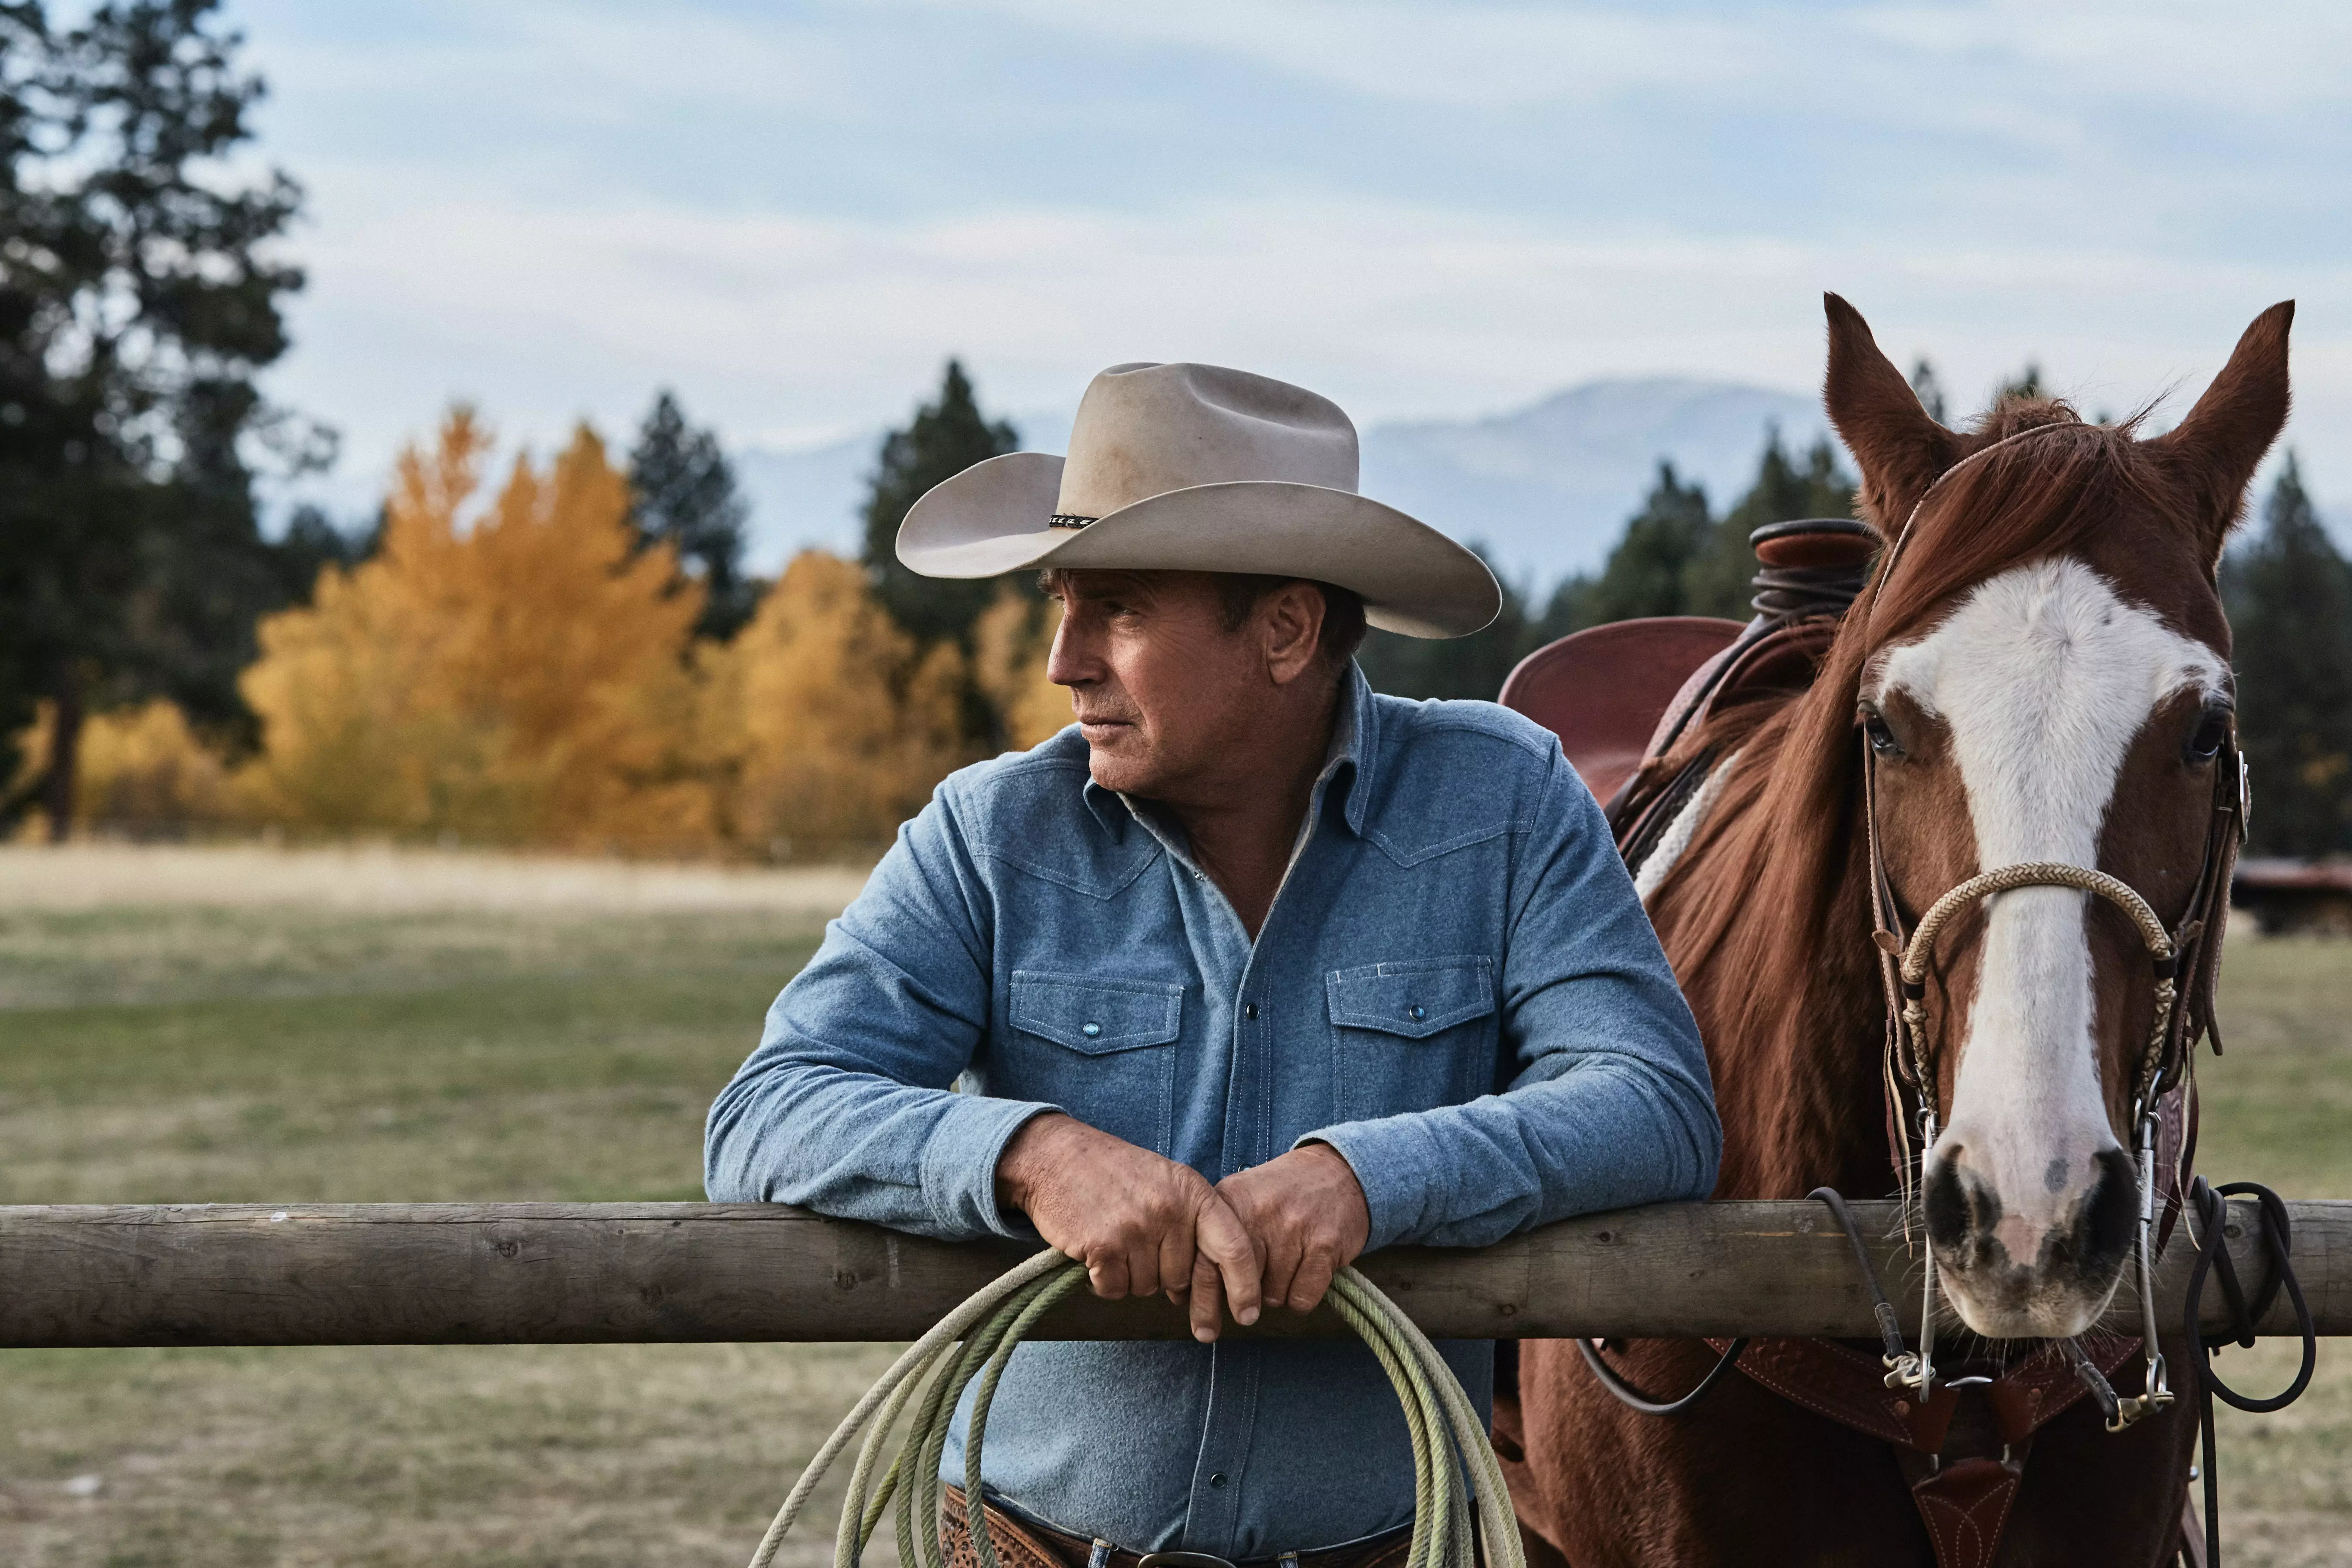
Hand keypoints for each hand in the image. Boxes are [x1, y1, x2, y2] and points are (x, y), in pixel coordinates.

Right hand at [995, 1113, 1262, 1340]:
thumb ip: (1193, 1225)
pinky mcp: (1103, 1246)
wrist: (1055, 1157)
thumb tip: (1204, 1289)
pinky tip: (1095, 1250)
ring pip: (1148, 1288)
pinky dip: (1103, 1281)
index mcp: (1193, 1192)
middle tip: (1136, 1243)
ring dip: (1130, 1276)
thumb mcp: (1166, 1184)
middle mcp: (1169, 1210)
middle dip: (1161, 1275)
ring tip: (1114, 1238)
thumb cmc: (1114, 1174)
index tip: (1249, 1316)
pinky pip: (1115, 1290)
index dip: (1245, 1288)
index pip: (1235, 1248)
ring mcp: (1136, 1228)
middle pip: (1183, 1279)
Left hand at [1200, 1142, 1370, 1322]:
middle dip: (1242, 1303)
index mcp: (1228, 1203)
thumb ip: (1211, 1240)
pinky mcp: (1324, 1244)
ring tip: (1286, 1265)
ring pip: (1272, 1296)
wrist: (1335, 1172)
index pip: (1202, 1264)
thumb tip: (1184, 1293)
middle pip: (1238, 1286)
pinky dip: (1302, 1296)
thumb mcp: (1239, 1201)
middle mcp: (1257, 1214)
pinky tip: (1305, 1272)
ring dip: (1277, 1293)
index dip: (1202, 1300)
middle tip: (1247, 1309)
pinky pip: (1302, 1298)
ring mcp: (1293, 1228)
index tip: (1203, 1325)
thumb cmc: (1280, 1196)